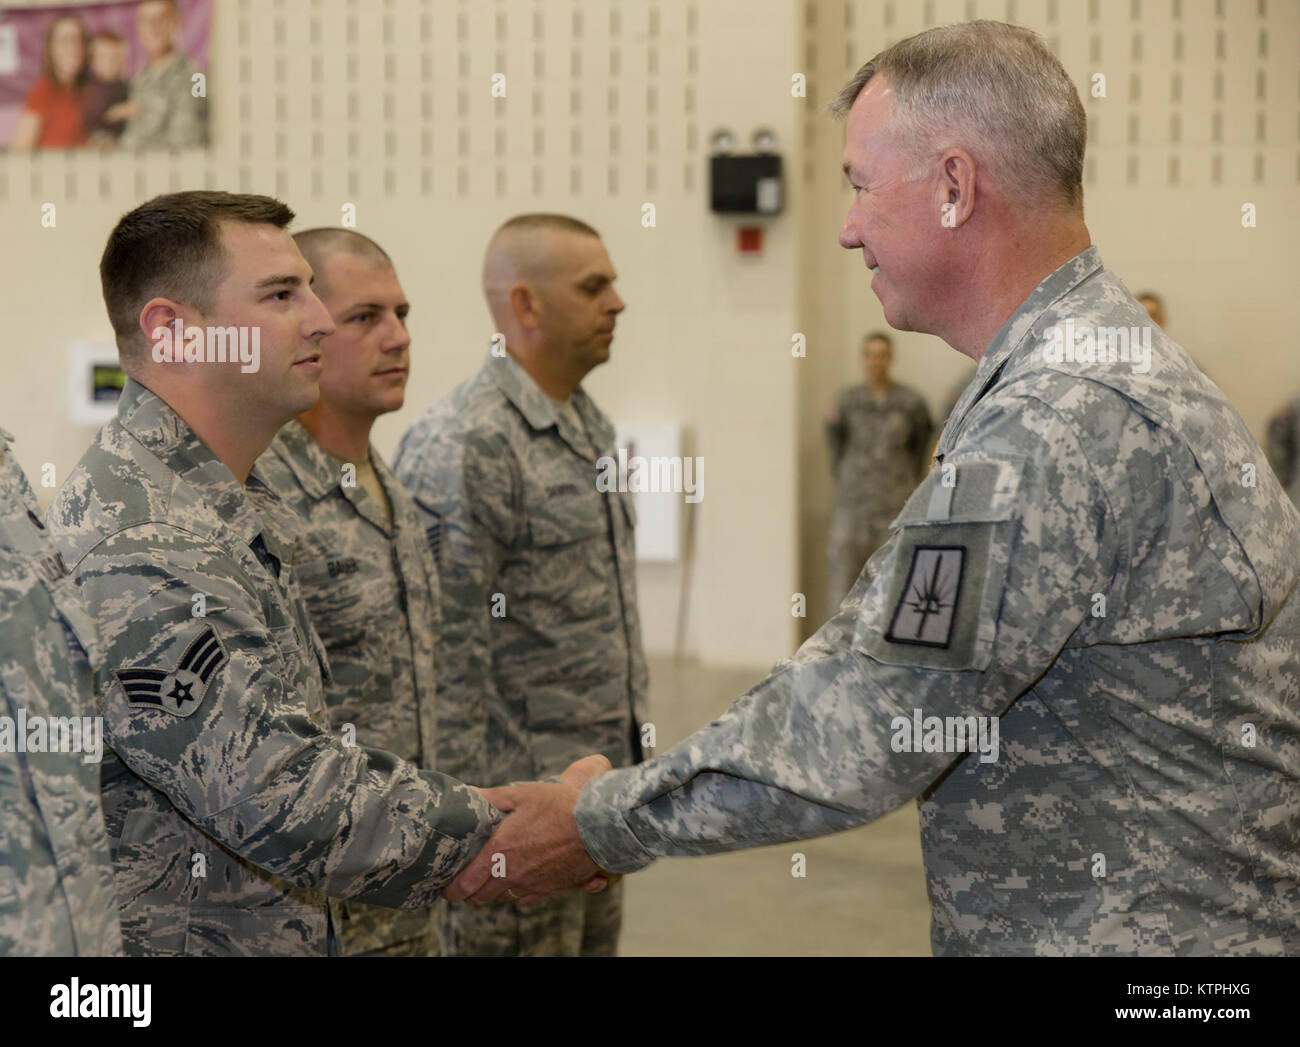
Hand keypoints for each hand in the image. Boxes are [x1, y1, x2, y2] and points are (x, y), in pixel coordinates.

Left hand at [444, 754, 613, 904]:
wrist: (598, 826)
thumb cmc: (559, 806)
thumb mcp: (521, 793)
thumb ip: (491, 797)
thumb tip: (467, 793)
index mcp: (500, 851)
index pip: (466, 884)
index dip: (452, 889)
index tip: (447, 885)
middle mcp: (512, 873)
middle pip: (479, 898)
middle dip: (468, 893)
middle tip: (465, 881)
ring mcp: (531, 885)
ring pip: (501, 900)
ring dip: (492, 893)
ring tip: (490, 879)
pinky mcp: (549, 889)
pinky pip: (525, 900)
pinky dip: (516, 894)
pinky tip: (519, 880)